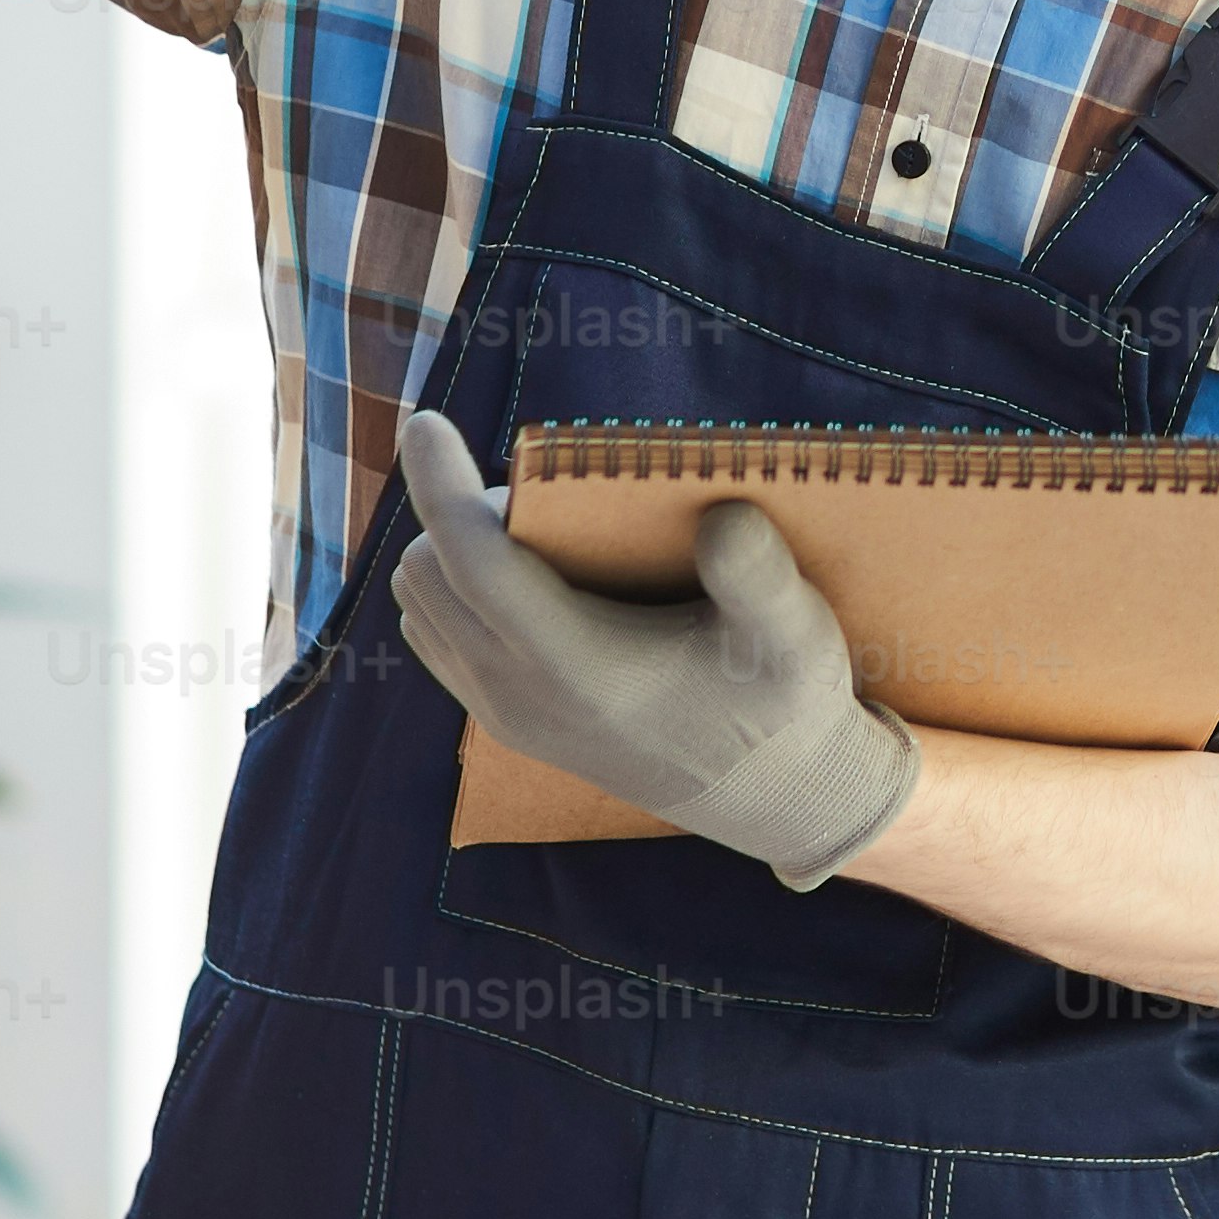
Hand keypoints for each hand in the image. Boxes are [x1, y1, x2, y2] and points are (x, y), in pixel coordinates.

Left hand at [383, 417, 918, 892]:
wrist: (769, 796)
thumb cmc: (786, 703)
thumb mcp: (798, 637)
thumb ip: (762, 578)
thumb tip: (723, 515)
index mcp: (579, 667)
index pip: (473, 563)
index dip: (438, 485)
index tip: (425, 422)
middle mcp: (522, 695)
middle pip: (429, 573)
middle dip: (460, 510)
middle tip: (543, 494)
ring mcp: (504, 715)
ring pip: (420, 603)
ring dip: (453, 548)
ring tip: (537, 533)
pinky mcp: (503, 723)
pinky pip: (435, 634)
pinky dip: (455, 587)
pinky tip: (524, 575)